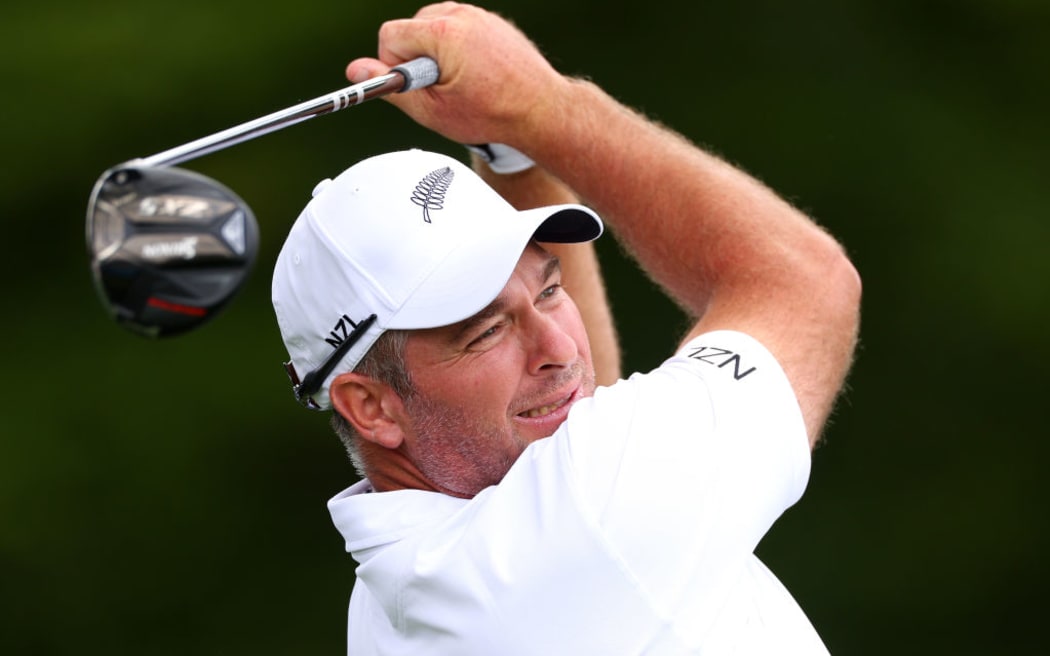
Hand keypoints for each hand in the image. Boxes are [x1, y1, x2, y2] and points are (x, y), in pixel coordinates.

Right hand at [345, 2, 568, 147]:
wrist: (542, 110)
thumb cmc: (492, 114)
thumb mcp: (432, 110)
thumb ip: (390, 87)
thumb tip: (356, 70)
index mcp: (444, 32)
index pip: (390, 36)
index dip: (393, 66)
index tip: (414, 88)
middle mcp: (461, 15)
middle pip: (410, 27)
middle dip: (415, 58)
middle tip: (440, 89)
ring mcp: (479, 15)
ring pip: (433, 26)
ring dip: (435, 53)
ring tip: (460, 83)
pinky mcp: (491, 22)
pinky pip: (457, 28)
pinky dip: (456, 49)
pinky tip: (475, 75)